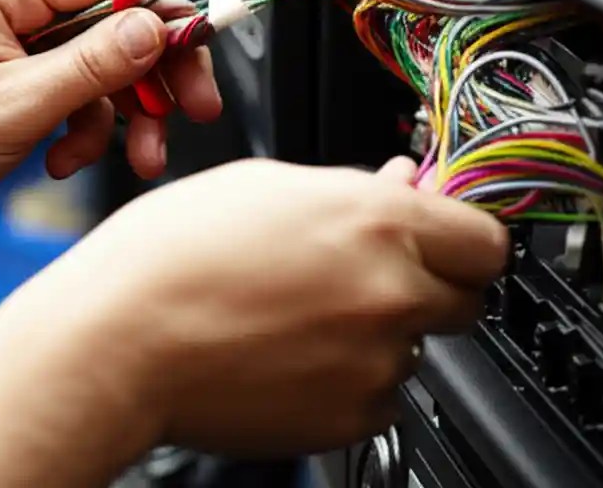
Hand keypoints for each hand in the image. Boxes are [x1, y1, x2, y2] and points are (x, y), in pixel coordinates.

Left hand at [0, 0, 221, 233]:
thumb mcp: (18, 105)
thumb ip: (94, 64)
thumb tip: (158, 27)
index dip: (162, 14)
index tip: (197, 59)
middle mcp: (10, 5)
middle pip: (113, 23)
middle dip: (148, 77)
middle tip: (186, 119)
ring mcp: (10, 45)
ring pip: (97, 67)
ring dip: (116, 116)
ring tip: (130, 161)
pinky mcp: (10, 82)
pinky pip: (70, 95)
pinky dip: (80, 131)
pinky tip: (60, 162)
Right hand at [0, 157, 506, 457]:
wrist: (117, 343)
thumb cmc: (167, 258)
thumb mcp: (259, 186)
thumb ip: (349, 189)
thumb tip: (401, 185)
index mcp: (377, 221)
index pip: (486, 239)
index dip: (461, 240)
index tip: (440, 243)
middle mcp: (390, 292)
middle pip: (463, 298)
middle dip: (423, 286)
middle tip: (358, 277)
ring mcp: (374, 362)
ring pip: (412, 348)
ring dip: (374, 333)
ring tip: (292, 315)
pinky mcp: (349, 417)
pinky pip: (376, 397)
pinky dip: (345, 381)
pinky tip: (284, 354)